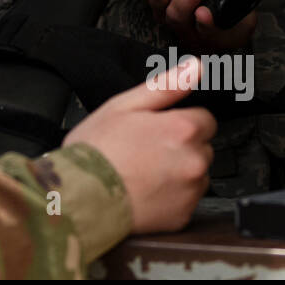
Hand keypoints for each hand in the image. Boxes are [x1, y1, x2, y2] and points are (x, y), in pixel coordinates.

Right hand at [65, 57, 215, 233]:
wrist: (79, 196)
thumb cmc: (96, 150)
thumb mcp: (124, 105)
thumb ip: (166, 86)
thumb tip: (195, 68)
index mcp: (182, 129)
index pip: (205, 119)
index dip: (179, 121)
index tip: (158, 129)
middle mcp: (194, 160)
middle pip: (202, 147)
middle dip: (180, 147)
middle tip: (145, 150)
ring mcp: (190, 191)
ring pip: (196, 174)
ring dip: (178, 172)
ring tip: (143, 172)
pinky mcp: (183, 216)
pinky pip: (186, 201)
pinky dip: (172, 197)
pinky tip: (146, 191)